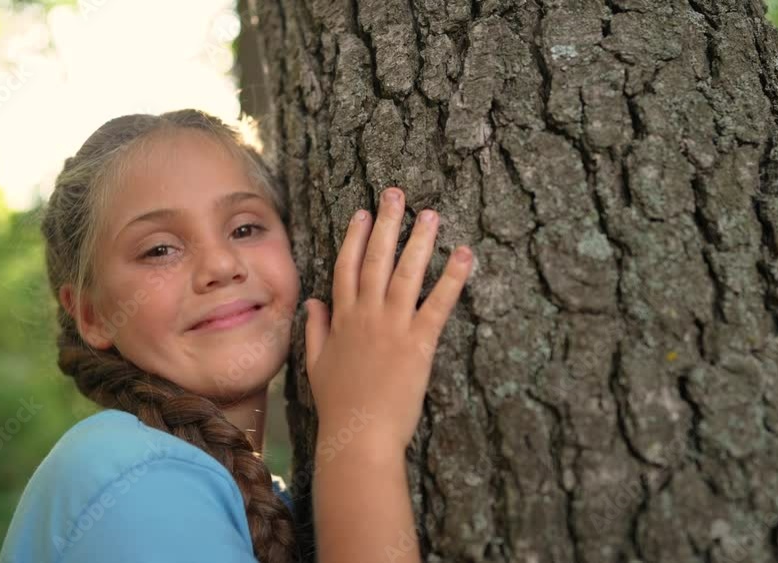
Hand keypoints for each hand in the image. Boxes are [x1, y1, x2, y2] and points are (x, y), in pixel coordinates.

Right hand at [304, 186, 473, 456]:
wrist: (357, 435)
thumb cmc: (338, 404)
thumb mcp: (317, 364)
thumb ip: (315, 329)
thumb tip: (313, 301)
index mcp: (342, 319)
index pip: (347, 267)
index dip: (355, 237)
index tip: (362, 211)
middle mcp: (366, 315)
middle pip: (376, 259)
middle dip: (386, 223)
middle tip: (396, 193)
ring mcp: (392, 326)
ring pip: (406, 273)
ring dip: (419, 240)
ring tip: (431, 214)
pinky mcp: (418, 343)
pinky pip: (438, 304)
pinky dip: (452, 278)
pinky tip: (464, 254)